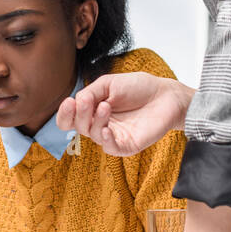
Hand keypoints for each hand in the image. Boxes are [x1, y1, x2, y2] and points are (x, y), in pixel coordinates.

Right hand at [56, 71, 194, 155]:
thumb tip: (76, 101)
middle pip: (77, 127)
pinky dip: (105, 139)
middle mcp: (99, 125)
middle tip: (87, 101)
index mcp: (92, 110)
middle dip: (79, 114)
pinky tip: (105, 130)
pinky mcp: (127, 146)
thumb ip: (90, 92)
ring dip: (95, 120)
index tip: (69, 102)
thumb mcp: (109, 83)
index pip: (69, 119)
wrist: (165, 95)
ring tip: (105, 106)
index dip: (65, 114)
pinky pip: (110, 148)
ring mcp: (113, 136)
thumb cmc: (138, 88)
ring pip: (92, 135)